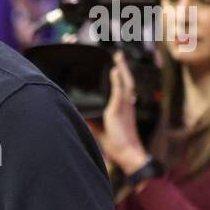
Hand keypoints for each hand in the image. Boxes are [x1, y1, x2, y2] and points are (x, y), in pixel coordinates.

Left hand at [97, 50, 149, 172]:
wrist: (128, 154)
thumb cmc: (118, 144)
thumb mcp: (101, 130)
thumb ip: (93, 121)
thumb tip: (82, 115)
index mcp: (124, 108)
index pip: (122, 89)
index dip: (120, 77)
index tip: (116, 67)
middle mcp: (127, 105)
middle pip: (126, 82)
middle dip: (123, 68)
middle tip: (118, 55)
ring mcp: (125, 107)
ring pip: (126, 83)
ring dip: (122, 69)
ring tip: (118, 57)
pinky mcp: (119, 110)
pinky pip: (119, 92)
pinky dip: (117, 81)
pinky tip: (114, 71)